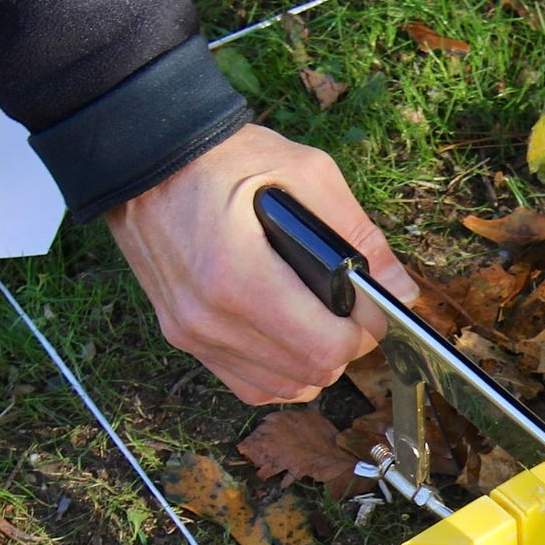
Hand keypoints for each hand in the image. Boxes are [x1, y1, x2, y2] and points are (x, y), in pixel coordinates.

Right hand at [105, 123, 418, 404]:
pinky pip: (248, 385)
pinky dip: (281, 371)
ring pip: (282, 388)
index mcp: (239, 277)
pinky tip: (291, 338)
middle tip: (350, 311)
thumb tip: (401, 289)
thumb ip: (360, 235)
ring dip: (315, 364)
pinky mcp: (182, 338)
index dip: (366, 332)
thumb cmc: (223, 156)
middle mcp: (209, 318)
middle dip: (345, 348)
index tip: (372, 307)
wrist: (144, 156)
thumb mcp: (305, 173)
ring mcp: (191, 333)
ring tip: (321, 321)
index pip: (325, 346)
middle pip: (309, 373)